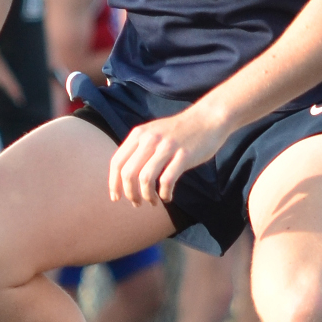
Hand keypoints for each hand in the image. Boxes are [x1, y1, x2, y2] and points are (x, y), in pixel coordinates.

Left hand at [108, 106, 224, 206]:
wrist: (208, 118)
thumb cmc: (179, 131)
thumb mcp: (153, 132)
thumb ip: (138, 149)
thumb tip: (124, 176)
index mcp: (139, 134)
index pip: (117, 162)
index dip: (113, 183)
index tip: (116, 198)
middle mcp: (149, 139)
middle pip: (128, 173)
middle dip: (129, 193)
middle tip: (137, 203)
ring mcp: (167, 147)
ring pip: (145, 179)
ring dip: (146, 196)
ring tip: (152, 201)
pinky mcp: (183, 156)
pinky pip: (167, 181)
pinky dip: (164, 194)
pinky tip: (167, 197)